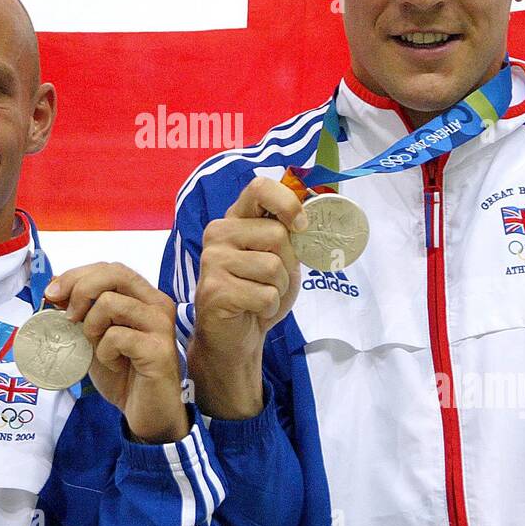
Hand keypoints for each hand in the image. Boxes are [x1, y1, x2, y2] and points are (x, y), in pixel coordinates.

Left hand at [43, 263, 188, 443]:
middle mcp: (157, 304)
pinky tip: (114, 366)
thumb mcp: (95, 338)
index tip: (52, 293)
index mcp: (144, 297)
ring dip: (92, 326)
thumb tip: (53, 291)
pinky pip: (117, 337)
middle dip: (81, 289)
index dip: (78, 275)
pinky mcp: (158, 349)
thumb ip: (81, 314)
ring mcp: (160, 325)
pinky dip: (104, 352)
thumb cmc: (124, 375)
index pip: (110, 268)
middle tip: (68, 316)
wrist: (148, 414)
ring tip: (97, 347)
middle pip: (115, 273)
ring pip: (112, 303)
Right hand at [189, 176, 304, 418]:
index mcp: (235, 219)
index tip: (301, 226)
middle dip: (287, 264)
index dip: (287, 203)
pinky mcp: (214, 290)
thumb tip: (313, 219)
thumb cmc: (259, 292)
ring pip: (273, 267)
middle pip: (276, 235)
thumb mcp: (280, 258)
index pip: (260, 188)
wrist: (235, 337)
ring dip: (278, 289)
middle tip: (272, 280)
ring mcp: (212, 261)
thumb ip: (289, 236)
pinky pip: (265, 294)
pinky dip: (269, 307)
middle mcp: (218, 233)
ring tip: (260, 296)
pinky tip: (251, 310)